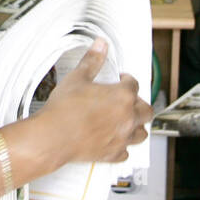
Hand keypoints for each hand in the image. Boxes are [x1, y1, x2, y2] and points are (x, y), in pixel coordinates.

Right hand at [38, 38, 151, 163]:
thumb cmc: (64, 109)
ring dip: (137, 126)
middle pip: (146, 110)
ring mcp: (122, 137)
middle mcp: (128, 117)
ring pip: (142, 133)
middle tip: (128, 100)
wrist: (52, 136)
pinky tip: (115, 141)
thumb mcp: (78, 78)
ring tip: (127, 121)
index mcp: (123, 96)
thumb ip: (92, 60)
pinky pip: (126, 152)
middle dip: (139, 103)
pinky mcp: (113, 154)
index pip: (134, 84)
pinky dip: (123, 147)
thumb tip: (100, 45)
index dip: (127, 80)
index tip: (121, 80)